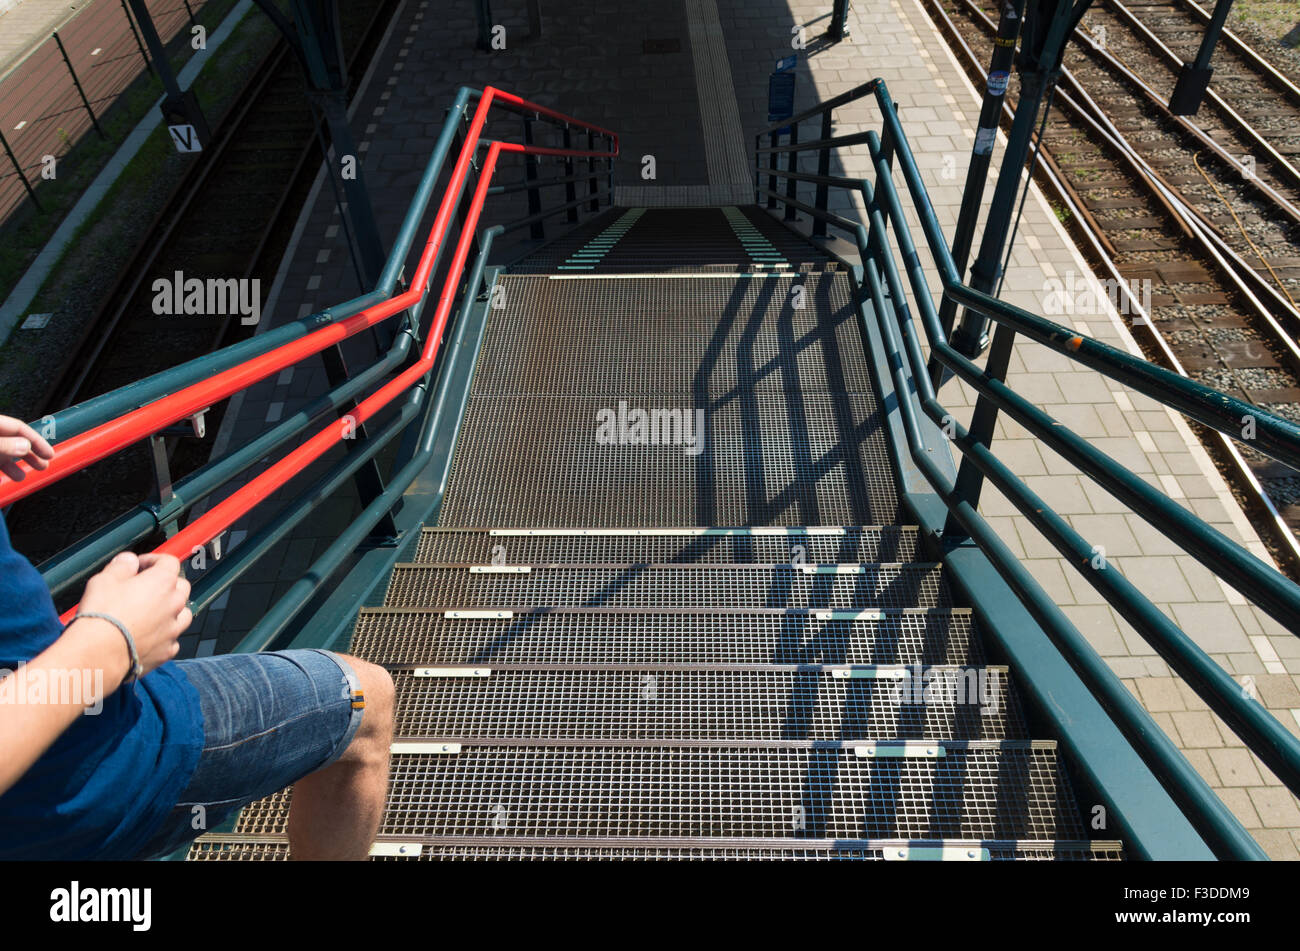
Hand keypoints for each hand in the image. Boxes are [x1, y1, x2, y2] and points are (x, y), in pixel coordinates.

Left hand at [0, 415, 53, 481]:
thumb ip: (6, 445)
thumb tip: (25, 446)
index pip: (18, 427)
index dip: (36, 440)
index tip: (49, 453)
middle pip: (11, 441)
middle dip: (29, 454)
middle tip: (43, 465)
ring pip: (1, 454)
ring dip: (13, 466)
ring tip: (22, 477)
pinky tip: (1, 480)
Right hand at [75, 552, 192, 679]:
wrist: (99, 654)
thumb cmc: (102, 616)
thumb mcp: (104, 579)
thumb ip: (121, 566)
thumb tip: (129, 560)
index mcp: (162, 582)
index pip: (169, 561)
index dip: (153, 560)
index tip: (139, 566)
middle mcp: (174, 604)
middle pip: (180, 586)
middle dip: (164, 584)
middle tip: (143, 588)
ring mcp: (173, 629)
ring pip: (182, 613)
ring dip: (170, 609)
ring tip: (148, 612)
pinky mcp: (168, 650)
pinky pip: (173, 638)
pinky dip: (163, 635)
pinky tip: (147, 635)